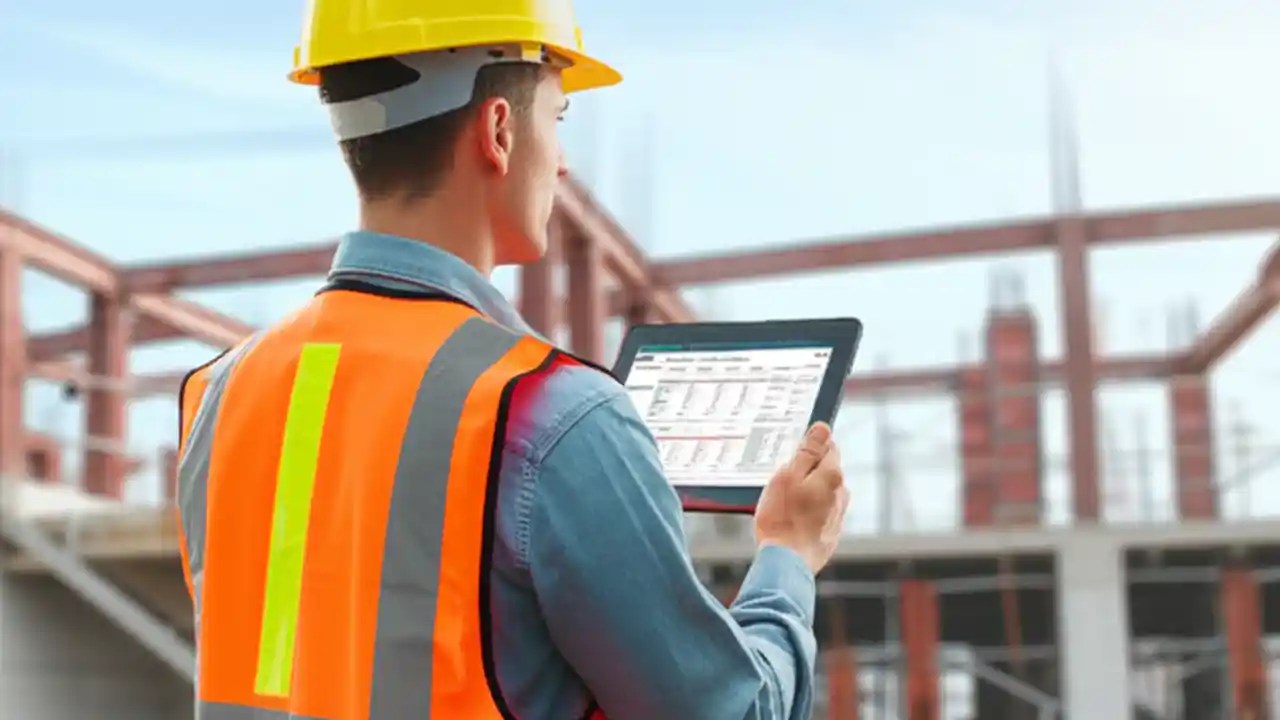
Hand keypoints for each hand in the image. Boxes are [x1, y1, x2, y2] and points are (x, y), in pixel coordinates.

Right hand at [754, 422, 848, 574]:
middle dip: (807, 470)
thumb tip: (823, 428)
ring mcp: (837, 514)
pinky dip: (808, 510)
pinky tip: (792, 518)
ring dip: (808, 491)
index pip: (828, 446)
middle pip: (826, 469)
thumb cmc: (782, 519)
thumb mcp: (787, 476)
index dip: (809, 446)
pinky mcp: (831, 532)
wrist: (787, 562)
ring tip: (784, 502)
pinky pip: (821, 512)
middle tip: (782, 480)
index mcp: (832, 475)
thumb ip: (807, 451)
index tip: (792, 454)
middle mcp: (841, 493)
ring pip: (823, 491)